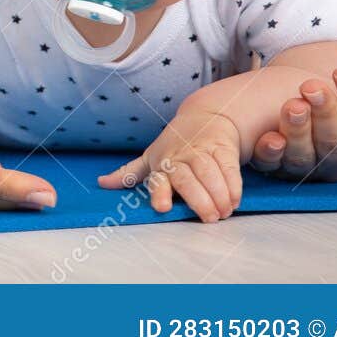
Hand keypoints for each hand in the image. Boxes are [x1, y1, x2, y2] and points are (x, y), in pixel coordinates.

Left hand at [98, 106, 243, 221]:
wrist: (205, 118)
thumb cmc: (174, 145)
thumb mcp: (150, 157)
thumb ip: (129, 173)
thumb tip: (102, 183)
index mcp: (160, 163)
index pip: (157, 179)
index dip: (159, 193)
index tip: (161, 208)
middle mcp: (179, 157)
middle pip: (187, 179)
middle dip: (199, 200)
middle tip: (210, 218)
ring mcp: (201, 150)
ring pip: (209, 173)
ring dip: (219, 195)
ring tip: (223, 212)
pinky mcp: (222, 147)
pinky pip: (228, 167)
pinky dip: (233, 185)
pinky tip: (234, 200)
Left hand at [251, 48, 336, 181]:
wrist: (330, 99)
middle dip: (327, 117)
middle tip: (311, 87)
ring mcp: (314, 168)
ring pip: (308, 160)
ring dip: (298, 134)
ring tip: (291, 104)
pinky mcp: (281, 167)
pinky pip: (275, 168)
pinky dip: (271, 155)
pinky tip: (267, 140)